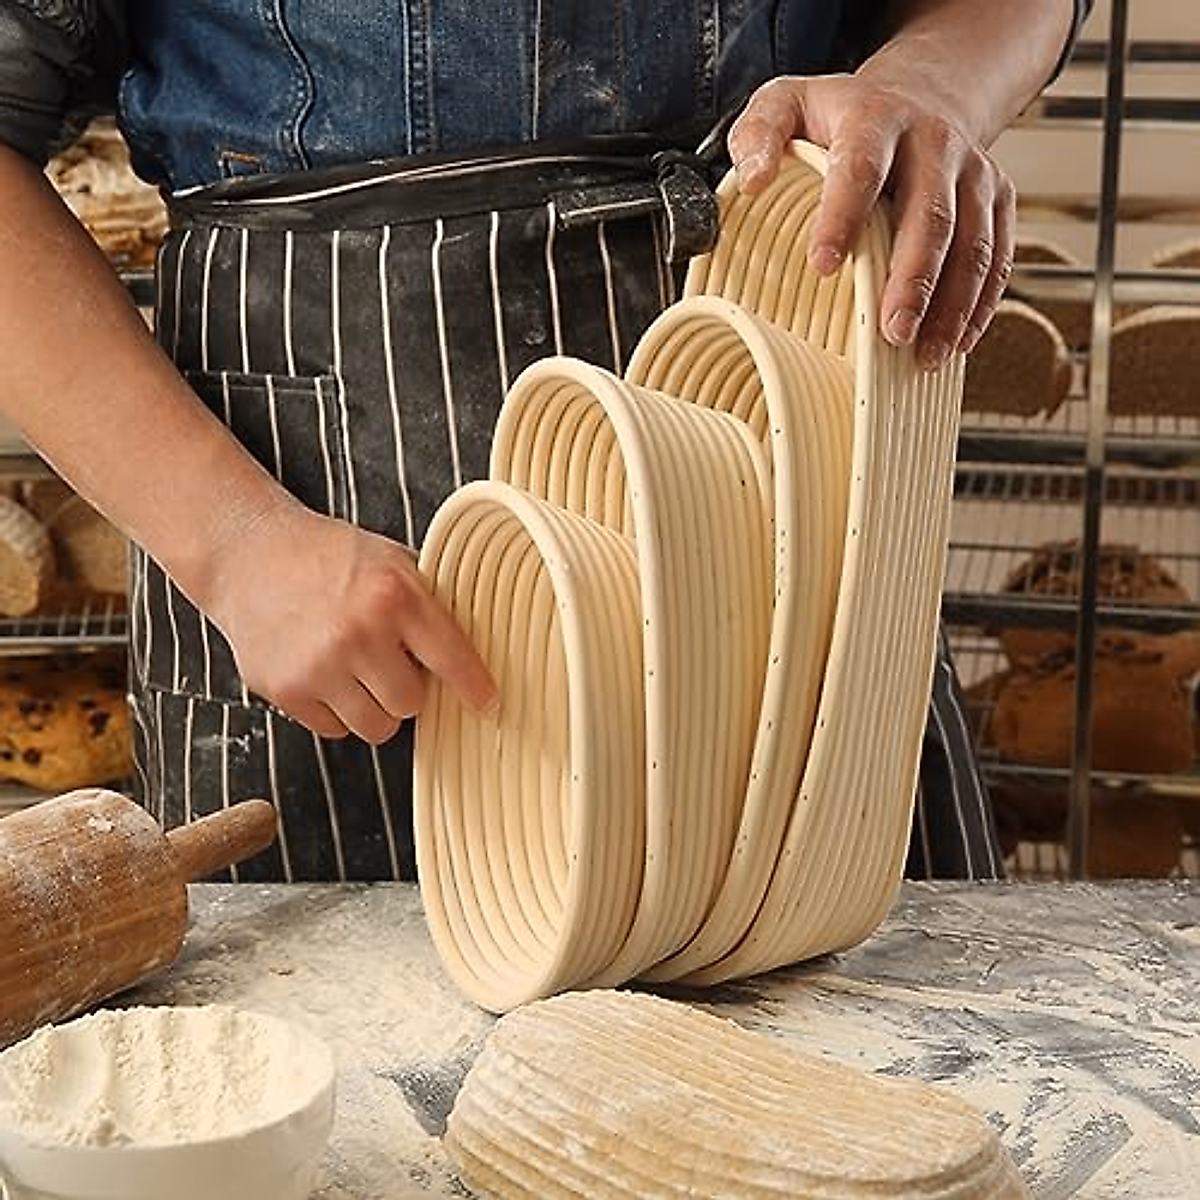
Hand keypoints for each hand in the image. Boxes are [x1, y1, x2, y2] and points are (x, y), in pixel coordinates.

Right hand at [204, 500, 498, 741]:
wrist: (249, 554)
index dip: (475, 688)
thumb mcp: (392, 562)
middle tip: (389, 661)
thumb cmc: (327, 557)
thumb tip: (477, 652)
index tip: (488, 704)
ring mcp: (319, 666)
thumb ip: (430, 605)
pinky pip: (335, 731)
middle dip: (406, 688)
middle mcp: (358, 633)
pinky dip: (336, 711)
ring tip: (358, 669)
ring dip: (374, 706)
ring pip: (377, 727)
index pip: (452, 659)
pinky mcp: (286, 690)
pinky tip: (325, 672)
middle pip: (412, 704)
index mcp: (394, 596)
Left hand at [727, 71, 1015, 369]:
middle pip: (930, 214)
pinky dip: (981, 303)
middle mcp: (934, 141)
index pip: (860, 167)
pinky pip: (998, 255)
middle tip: (892, 331)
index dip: (842, 217)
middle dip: (912, 279)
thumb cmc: (844, 118)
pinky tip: (958, 340)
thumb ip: (758, 135)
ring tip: (924, 352)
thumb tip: (752, 179)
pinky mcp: (998, 198)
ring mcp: (973, 170)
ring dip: (951, 304)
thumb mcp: (787, 105)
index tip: (822, 265)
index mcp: (876, 118)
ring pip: (973, 241)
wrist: (923, 93)